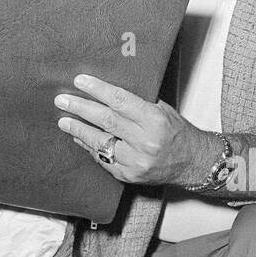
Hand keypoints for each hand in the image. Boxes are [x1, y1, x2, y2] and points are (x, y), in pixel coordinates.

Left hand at [54, 75, 213, 186]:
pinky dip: (90, 147)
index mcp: (155, 121)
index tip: (80, 81)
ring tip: (64, 121)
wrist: (193, 163)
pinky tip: (80, 138)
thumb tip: (106, 92)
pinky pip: (103, 159)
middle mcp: (145, 142)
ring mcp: (136, 162)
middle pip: (106, 121)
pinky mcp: (129, 175)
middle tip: (62, 100)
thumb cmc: (178, 133)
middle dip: (81, 109)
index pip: (120, 101)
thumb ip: (138, 104)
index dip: (97, 90)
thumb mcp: (163, 111)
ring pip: (100, 143)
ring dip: (79, 130)